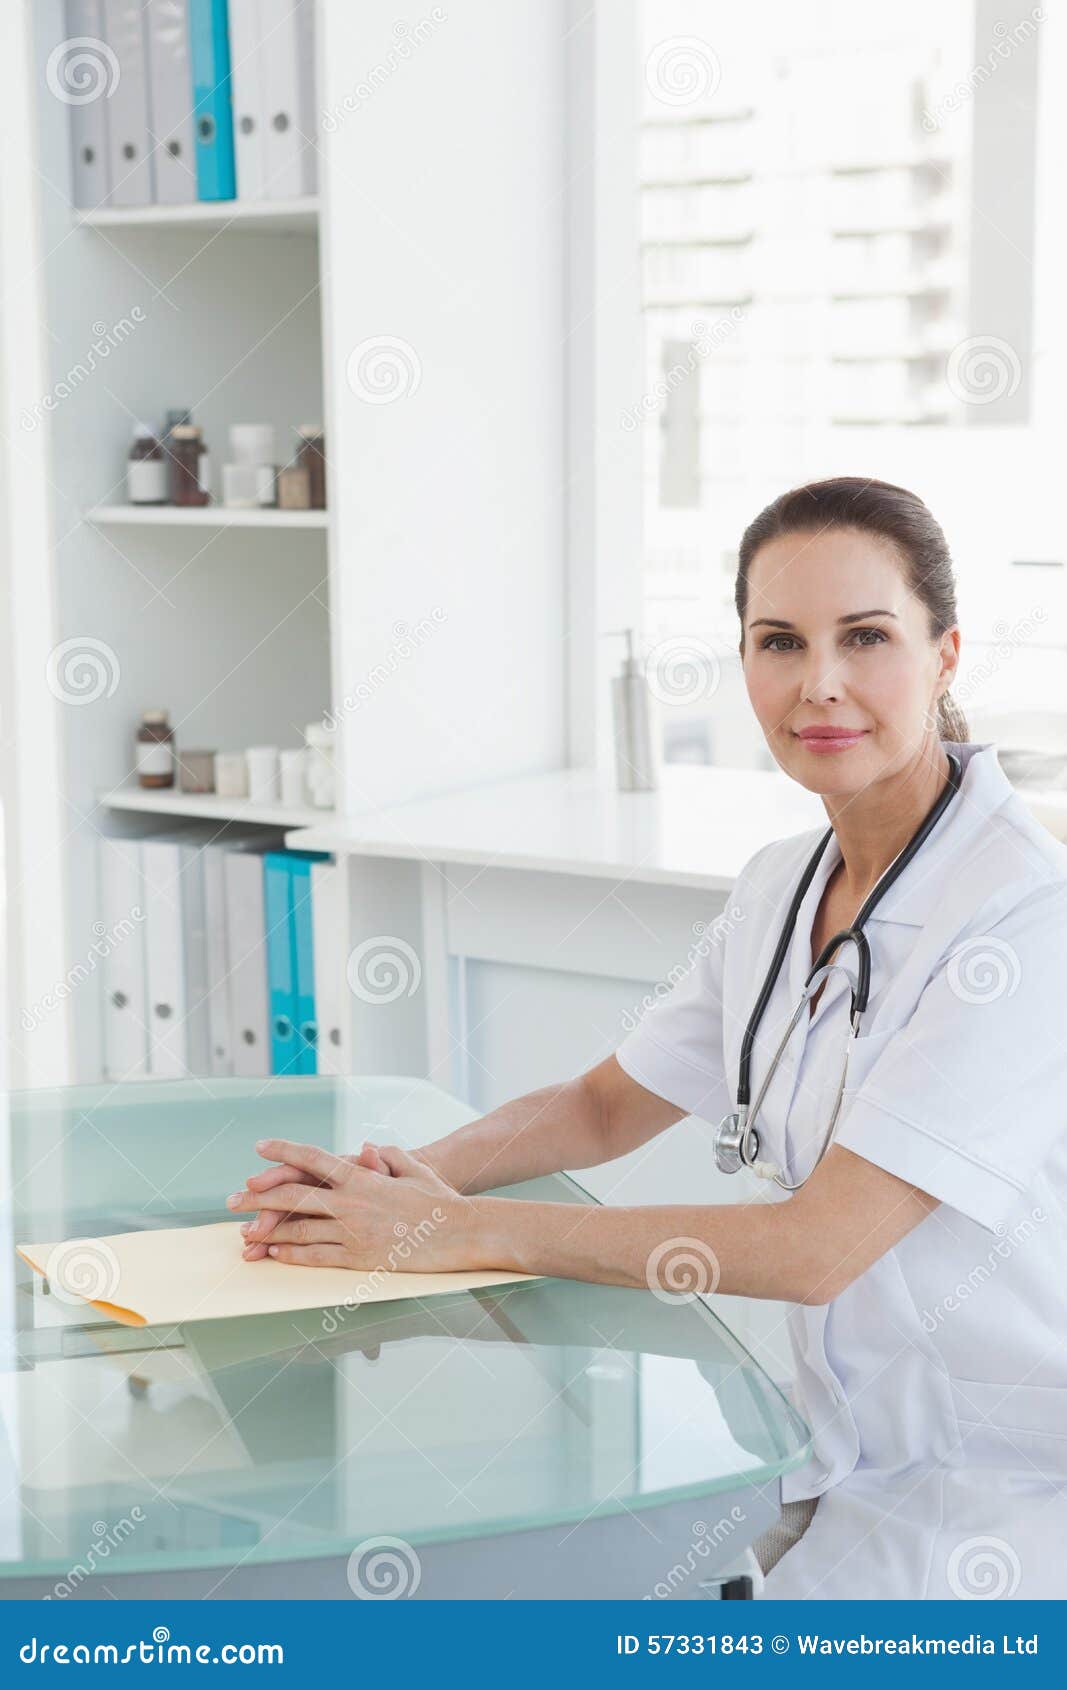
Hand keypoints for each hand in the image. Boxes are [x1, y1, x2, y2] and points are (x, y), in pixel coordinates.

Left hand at [226, 1138, 487, 1272]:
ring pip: (299, 1231)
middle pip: (294, 1196)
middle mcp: (351, 1203)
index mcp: (361, 1176)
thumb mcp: (413, 1167)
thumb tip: (362, 1150)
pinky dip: (292, 1255)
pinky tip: (275, 1255)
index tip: (259, 1148)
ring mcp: (353, 1233)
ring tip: (245, 1233)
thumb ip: (385, 1155)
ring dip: (268, 1232)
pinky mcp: (359, 1259)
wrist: (460, 1233)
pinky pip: (316, 1257)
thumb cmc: (439, 1199)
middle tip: (233, 1200)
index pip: (313, 1159)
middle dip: (258, 1198)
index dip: (283, 1151)